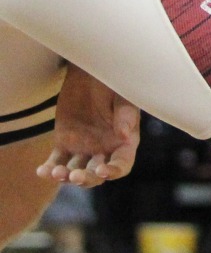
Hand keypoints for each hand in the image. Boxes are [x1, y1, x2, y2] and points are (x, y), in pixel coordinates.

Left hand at [37, 67, 138, 187]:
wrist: (89, 75)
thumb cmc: (114, 85)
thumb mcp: (124, 98)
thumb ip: (126, 116)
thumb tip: (123, 135)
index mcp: (124, 144)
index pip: (122, 165)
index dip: (114, 171)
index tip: (102, 170)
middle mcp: (105, 151)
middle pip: (96, 174)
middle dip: (86, 177)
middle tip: (75, 176)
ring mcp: (84, 149)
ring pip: (76, 170)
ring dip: (66, 176)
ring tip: (56, 173)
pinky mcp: (65, 143)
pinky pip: (57, 161)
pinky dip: (50, 169)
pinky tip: (42, 172)